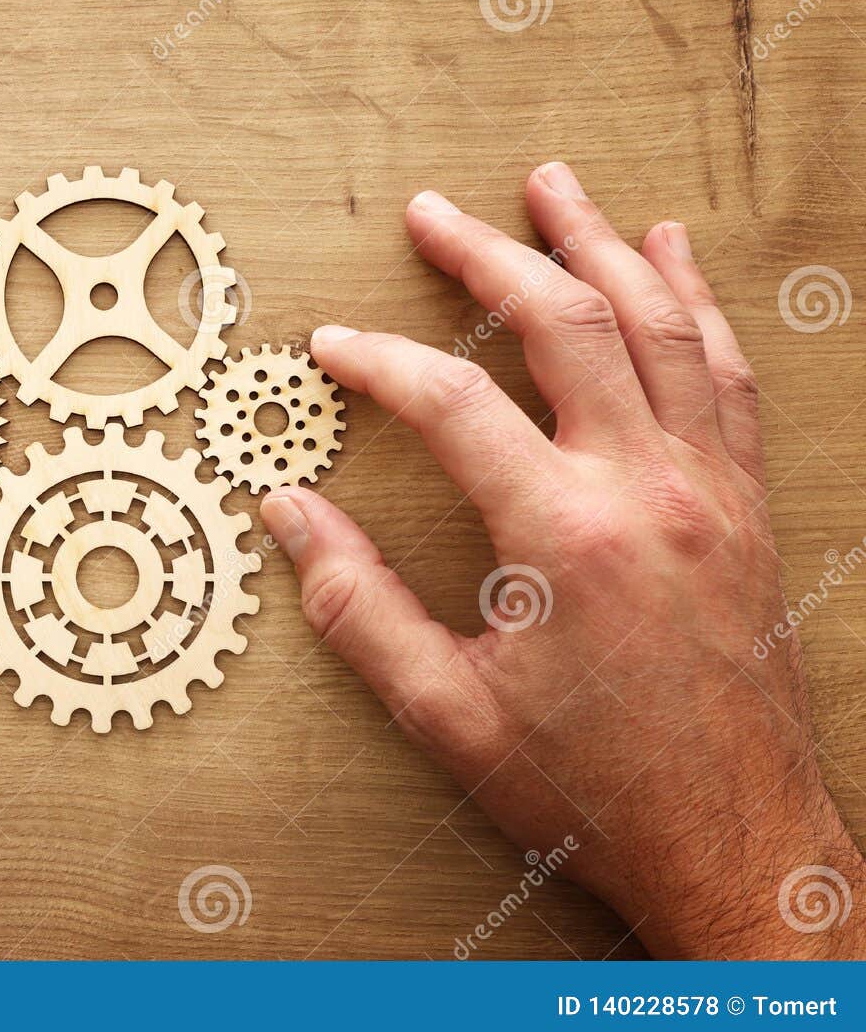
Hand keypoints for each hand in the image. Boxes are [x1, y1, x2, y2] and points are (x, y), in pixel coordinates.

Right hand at [262, 163, 865, 958]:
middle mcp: (648, 489)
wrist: (739, 844)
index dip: (380, 362)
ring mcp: (710, 489)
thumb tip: (287, 519)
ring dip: (601, 244)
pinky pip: (726, 374)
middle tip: (434, 212)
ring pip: (660, 326)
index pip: (453, 404)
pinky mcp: (745, 506)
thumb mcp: (448, 714)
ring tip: (554, 187)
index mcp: (564, 536)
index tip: (331, 346)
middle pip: (566, 326)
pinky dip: (695, 303)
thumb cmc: (594, 789)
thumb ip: (359, 607)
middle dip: (489, 257)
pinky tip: (671, 258)